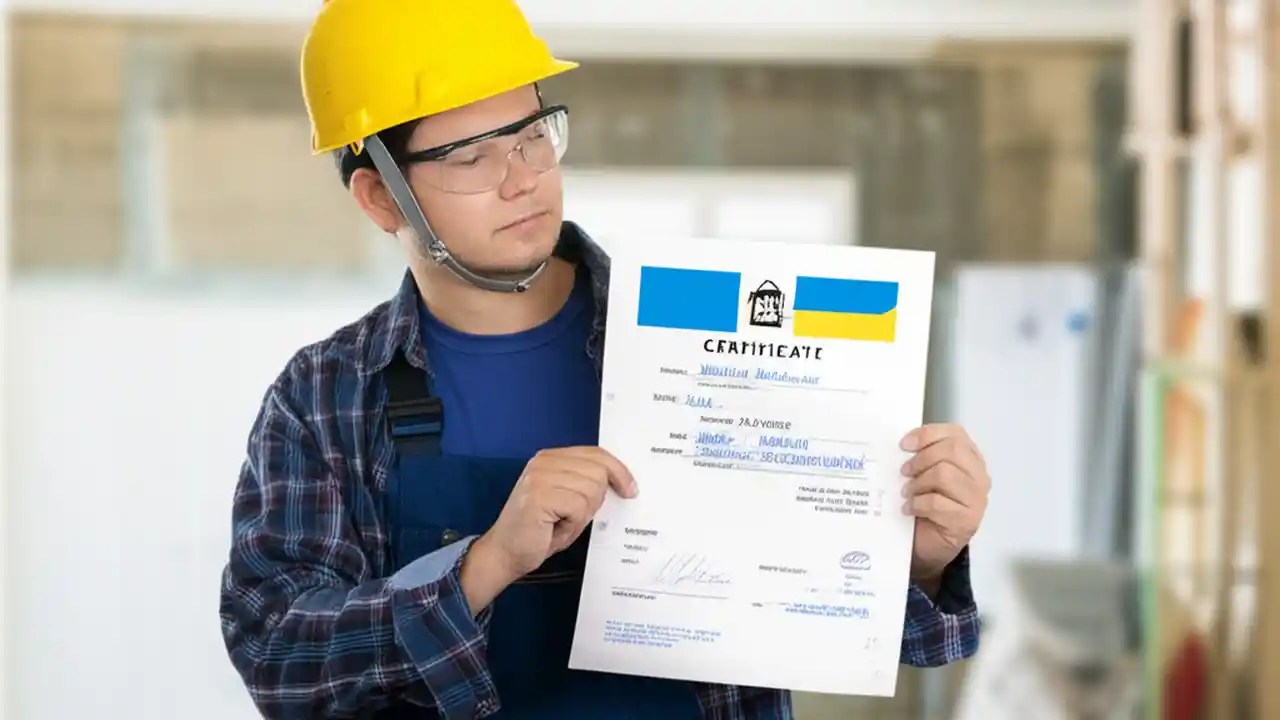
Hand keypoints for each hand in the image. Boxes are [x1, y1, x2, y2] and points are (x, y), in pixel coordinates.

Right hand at [467, 447, 636, 594]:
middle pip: (598, 471)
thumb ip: (588, 485)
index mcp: (551, 458)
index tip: (630, 489)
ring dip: (583, 514)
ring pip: (591, 489)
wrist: (505, 553)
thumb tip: (621, 481)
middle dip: (596, 499)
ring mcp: (539, 477)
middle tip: (575, 517)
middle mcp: (544, 462)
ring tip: (562, 522)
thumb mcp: (569, 501)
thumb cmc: (539, 531)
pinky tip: (555, 527)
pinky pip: (578, 506)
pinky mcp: (538, 496)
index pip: (596, 454)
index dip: (618, 470)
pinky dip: (574, 523)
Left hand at [899, 424, 989, 586]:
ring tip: (907, 493)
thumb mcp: (925, 475)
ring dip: (918, 483)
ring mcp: (976, 499)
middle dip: (921, 458)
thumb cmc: (928, 507)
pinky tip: (910, 509)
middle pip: (951, 450)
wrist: (930, 546)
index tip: (904, 444)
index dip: (927, 434)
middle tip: (904, 472)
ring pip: (944, 474)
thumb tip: (904, 445)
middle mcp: (979, 476)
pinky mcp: (967, 521)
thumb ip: (922, 457)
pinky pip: (937, 503)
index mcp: (970, 459)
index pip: (955, 434)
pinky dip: (917, 504)